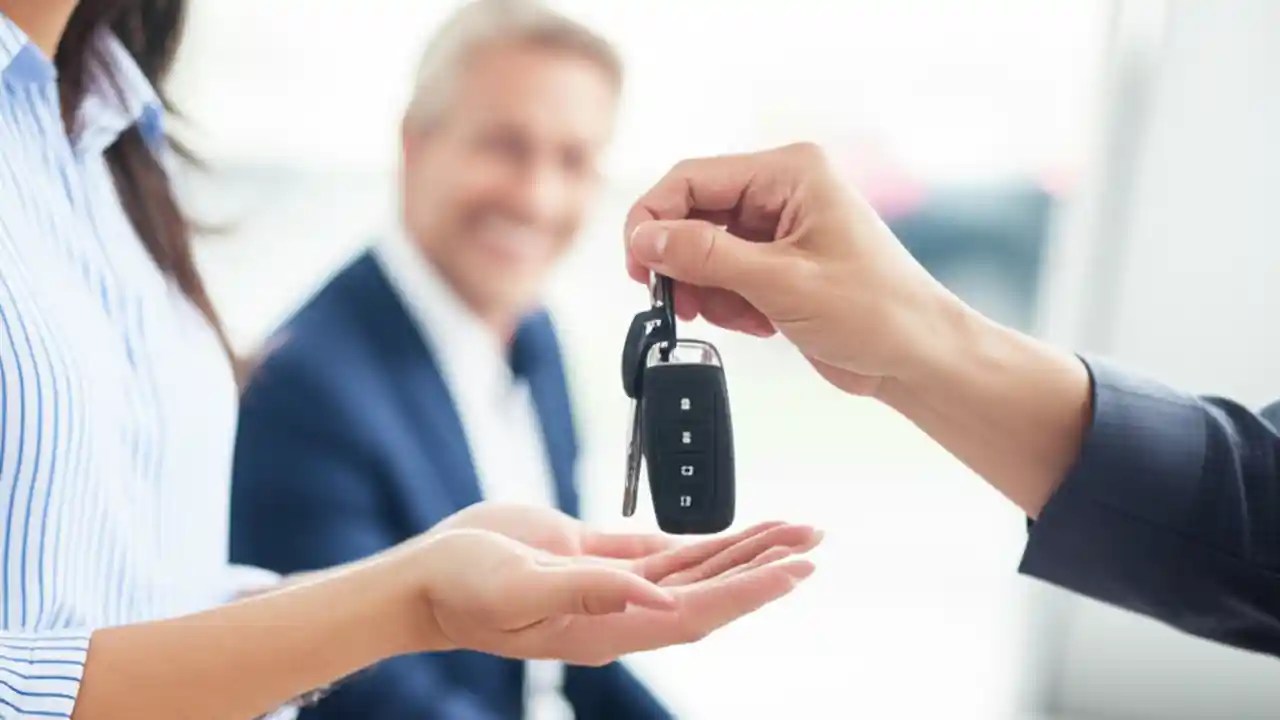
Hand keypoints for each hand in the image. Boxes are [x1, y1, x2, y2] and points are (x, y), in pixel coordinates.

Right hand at [387, 505, 820, 665]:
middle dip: (763, 567)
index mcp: (608, 625)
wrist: (425, 579)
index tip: (795, 570)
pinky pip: (661, 553)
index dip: (749, 591)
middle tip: (812, 541)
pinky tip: (728, 534)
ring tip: (788, 531)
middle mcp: (619, 610)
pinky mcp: (594, 559)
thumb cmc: (459, 586)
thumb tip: (656, 597)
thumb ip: (587, 589)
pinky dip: (699, 541)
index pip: (697, 610)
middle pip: (709, 591)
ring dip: (741, 550)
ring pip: (692, 570)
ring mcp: (610, 587)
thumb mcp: (517, 586)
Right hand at [624, 143, 960, 396]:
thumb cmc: (877, 311)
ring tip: (739, 316)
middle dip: (681, 261)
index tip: (638, 264)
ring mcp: (779, 229)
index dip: (655, 218)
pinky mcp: (778, 264)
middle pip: (693, 214)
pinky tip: (759, 322)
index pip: (692, 178)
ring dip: (706, 288)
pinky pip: (723, 275)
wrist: (917, 358)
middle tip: (672, 299)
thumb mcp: (782, 283)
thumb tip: (645, 239)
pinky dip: (727, 303)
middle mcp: (782, 191)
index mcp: (790, 172)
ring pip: (703, 249)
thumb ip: (707, 256)